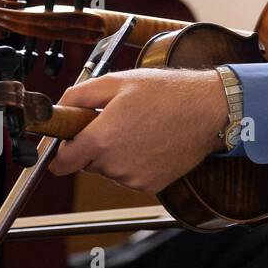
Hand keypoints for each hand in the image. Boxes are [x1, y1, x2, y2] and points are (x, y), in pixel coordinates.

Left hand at [49, 68, 229, 193]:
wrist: (208, 109)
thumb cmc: (165, 93)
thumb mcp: (115, 82)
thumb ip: (78, 96)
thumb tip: (59, 109)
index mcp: (101, 139)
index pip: (61, 163)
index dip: (61, 151)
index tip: (67, 142)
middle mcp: (115, 165)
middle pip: (87, 163)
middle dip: (93, 145)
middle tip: (116, 122)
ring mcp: (134, 178)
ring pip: (109, 169)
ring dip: (115, 154)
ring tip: (138, 128)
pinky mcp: (151, 185)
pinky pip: (129, 176)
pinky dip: (134, 162)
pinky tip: (150, 142)